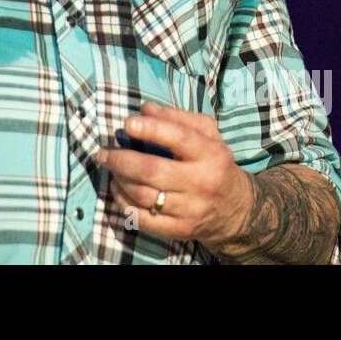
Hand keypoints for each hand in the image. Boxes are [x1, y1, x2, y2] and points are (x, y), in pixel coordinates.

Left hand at [95, 100, 253, 250]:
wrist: (237, 210)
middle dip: (121, 159)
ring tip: (110, 168)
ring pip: (143, 195)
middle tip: (103, 152)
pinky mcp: (180, 230)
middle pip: (152, 171)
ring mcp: (191, 210)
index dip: (151, 129)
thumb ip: (177, 117)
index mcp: (211, 154)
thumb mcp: (207, 134)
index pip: (179, 138)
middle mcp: (202, 183)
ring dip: (119, 179)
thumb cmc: (214, 163)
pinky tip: (118, 189)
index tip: (127, 123)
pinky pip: (144, 218)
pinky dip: (124, 203)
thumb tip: (144, 109)